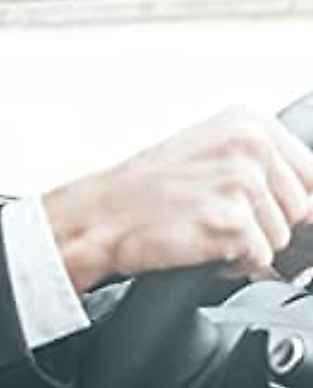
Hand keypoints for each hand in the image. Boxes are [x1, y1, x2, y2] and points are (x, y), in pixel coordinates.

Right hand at [43, 107, 312, 292]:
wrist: (97, 218)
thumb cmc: (143, 193)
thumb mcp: (209, 156)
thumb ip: (261, 166)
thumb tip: (309, 204)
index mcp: (249, 122)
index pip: (310, 175)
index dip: (284, 206)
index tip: (248, 214)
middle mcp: (250, 144)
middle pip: (300, 209)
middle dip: (262, 226)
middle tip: (211, 220)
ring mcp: (241, 181)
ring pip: (281, 238)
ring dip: (243, 247)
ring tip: (199, 230)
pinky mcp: (231, 220)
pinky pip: (259, 260)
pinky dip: (230, 265)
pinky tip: (196, 246)